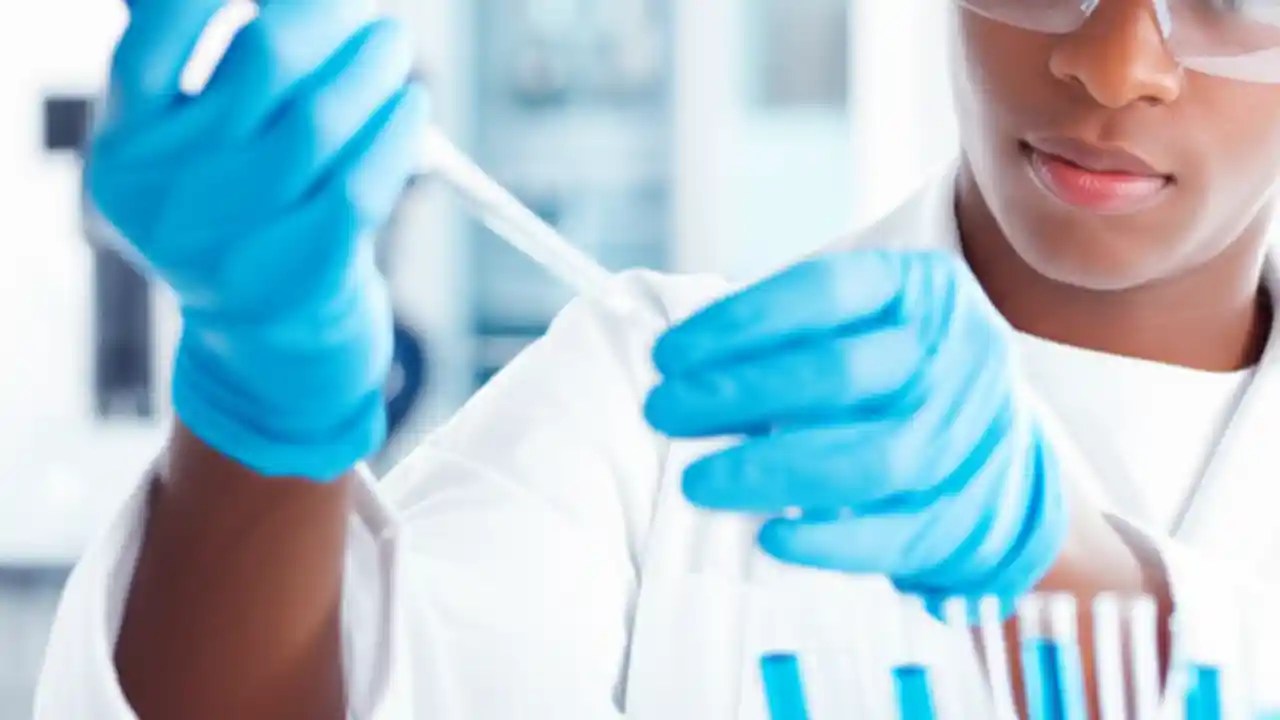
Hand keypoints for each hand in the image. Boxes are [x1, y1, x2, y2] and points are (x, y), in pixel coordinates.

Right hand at [90, 0, 427, 479]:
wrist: (268, 349)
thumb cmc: (241, 223)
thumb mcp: (192, 155)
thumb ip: (198, 72)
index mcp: (126, 148)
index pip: (156, 31)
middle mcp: (167, 195)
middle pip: (265, 58)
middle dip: (330, 13)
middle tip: (364, 13)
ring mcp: (234, 241)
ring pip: (322, 117)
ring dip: (374, 63)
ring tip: (391, 46)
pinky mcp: (302, 273)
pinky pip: (364, 181)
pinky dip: (398, 130)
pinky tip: (411, 105)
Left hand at [644, 250, 1068, 607]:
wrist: (995, 438)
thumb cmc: (890, 368)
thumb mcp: (861, 318)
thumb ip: (790, 333)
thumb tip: (679, 366)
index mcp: (921, 288)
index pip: (822, 292)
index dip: (738, 323)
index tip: (668, 355)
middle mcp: (957, 352)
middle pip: (840, 374)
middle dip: (737, 394)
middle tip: (665, 412)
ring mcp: (970, 434)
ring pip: (871, 459)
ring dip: (771, 472)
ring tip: (697, 481)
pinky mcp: (970, 509)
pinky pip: (898, 534)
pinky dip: (829, 542)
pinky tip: (768, 536)